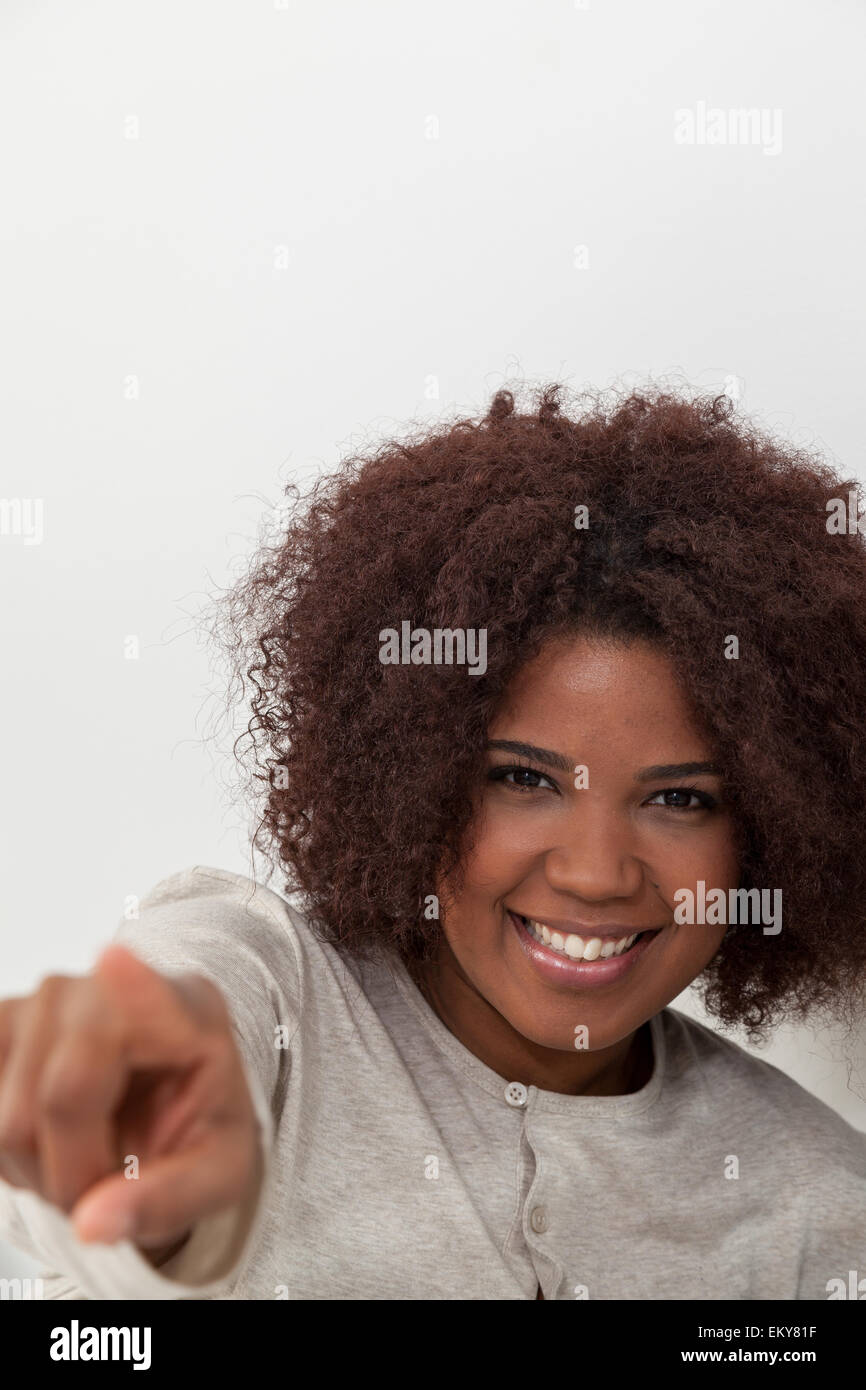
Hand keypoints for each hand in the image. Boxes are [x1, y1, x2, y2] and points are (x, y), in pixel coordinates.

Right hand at [0, 945, 261, 1251]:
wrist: (173, 1092)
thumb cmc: (201, 1122)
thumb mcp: (220, 1173)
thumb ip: (169, 1201)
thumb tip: (92, 1224)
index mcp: (188, 1012)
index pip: (147, 998)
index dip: (128, 983)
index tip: (113, 960)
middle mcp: (109, 987)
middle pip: (62, 1094)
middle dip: (74, 1174)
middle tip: (106, 1189)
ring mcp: (45, 997)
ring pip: (7, 1116)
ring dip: (38, 1169)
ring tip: (84, 1159)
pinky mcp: (1, 1020)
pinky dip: (6, 1149)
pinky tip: (48, 1141)